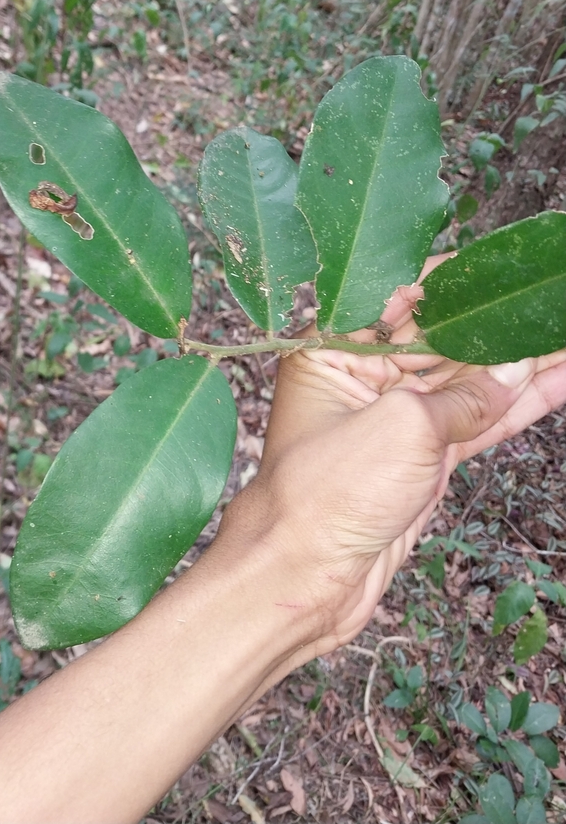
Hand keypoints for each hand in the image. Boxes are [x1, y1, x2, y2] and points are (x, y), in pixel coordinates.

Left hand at [215, 258, 565, 670]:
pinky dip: (523, 403)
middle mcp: (364, 375)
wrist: (306, 580)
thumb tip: (519, 368)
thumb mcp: (403, 427)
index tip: (507, 265)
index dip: (457, 279)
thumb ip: (466, 395)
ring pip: (473, 378)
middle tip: (549, 297)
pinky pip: (481, 420)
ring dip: (525, 358)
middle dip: (500, 318)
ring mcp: (398, 417)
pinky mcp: (424, 458)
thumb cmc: (329, 494)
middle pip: (445, 334)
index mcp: (334, 347)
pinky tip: (563, 376)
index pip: (402, 295)